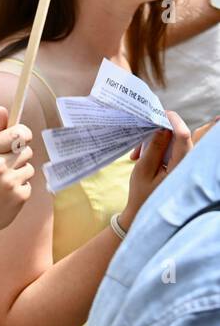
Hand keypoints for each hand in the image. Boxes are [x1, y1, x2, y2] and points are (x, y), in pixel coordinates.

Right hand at [0, 106, 33, 246]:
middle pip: (26, 150)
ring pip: (29, 167)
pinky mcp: (20, 197)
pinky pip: (27, 184)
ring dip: (18, 173)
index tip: (20, 138)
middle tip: (0, 167)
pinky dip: (18, 189)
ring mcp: (10, 182)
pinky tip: (1, 196)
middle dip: (17, 156)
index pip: (18, 133)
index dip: (22, 134)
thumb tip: (2, 110)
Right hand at [121, 111, 192, 229]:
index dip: (173, 121)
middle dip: (160, 131)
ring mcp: (184, 164)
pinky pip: (172, 149)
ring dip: (156, 141)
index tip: (160, 112)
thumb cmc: (142, 194)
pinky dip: (158, 148)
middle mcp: (187, 164)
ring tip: (137, 154)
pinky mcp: (180, 165)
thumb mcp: (143, 170)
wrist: (143, 213)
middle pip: (181, 136)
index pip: (183, 136)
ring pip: (175, 142)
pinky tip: (142, 157)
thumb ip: (154, 148)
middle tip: (141, 139)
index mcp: (181, 167)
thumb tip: (162, 127)